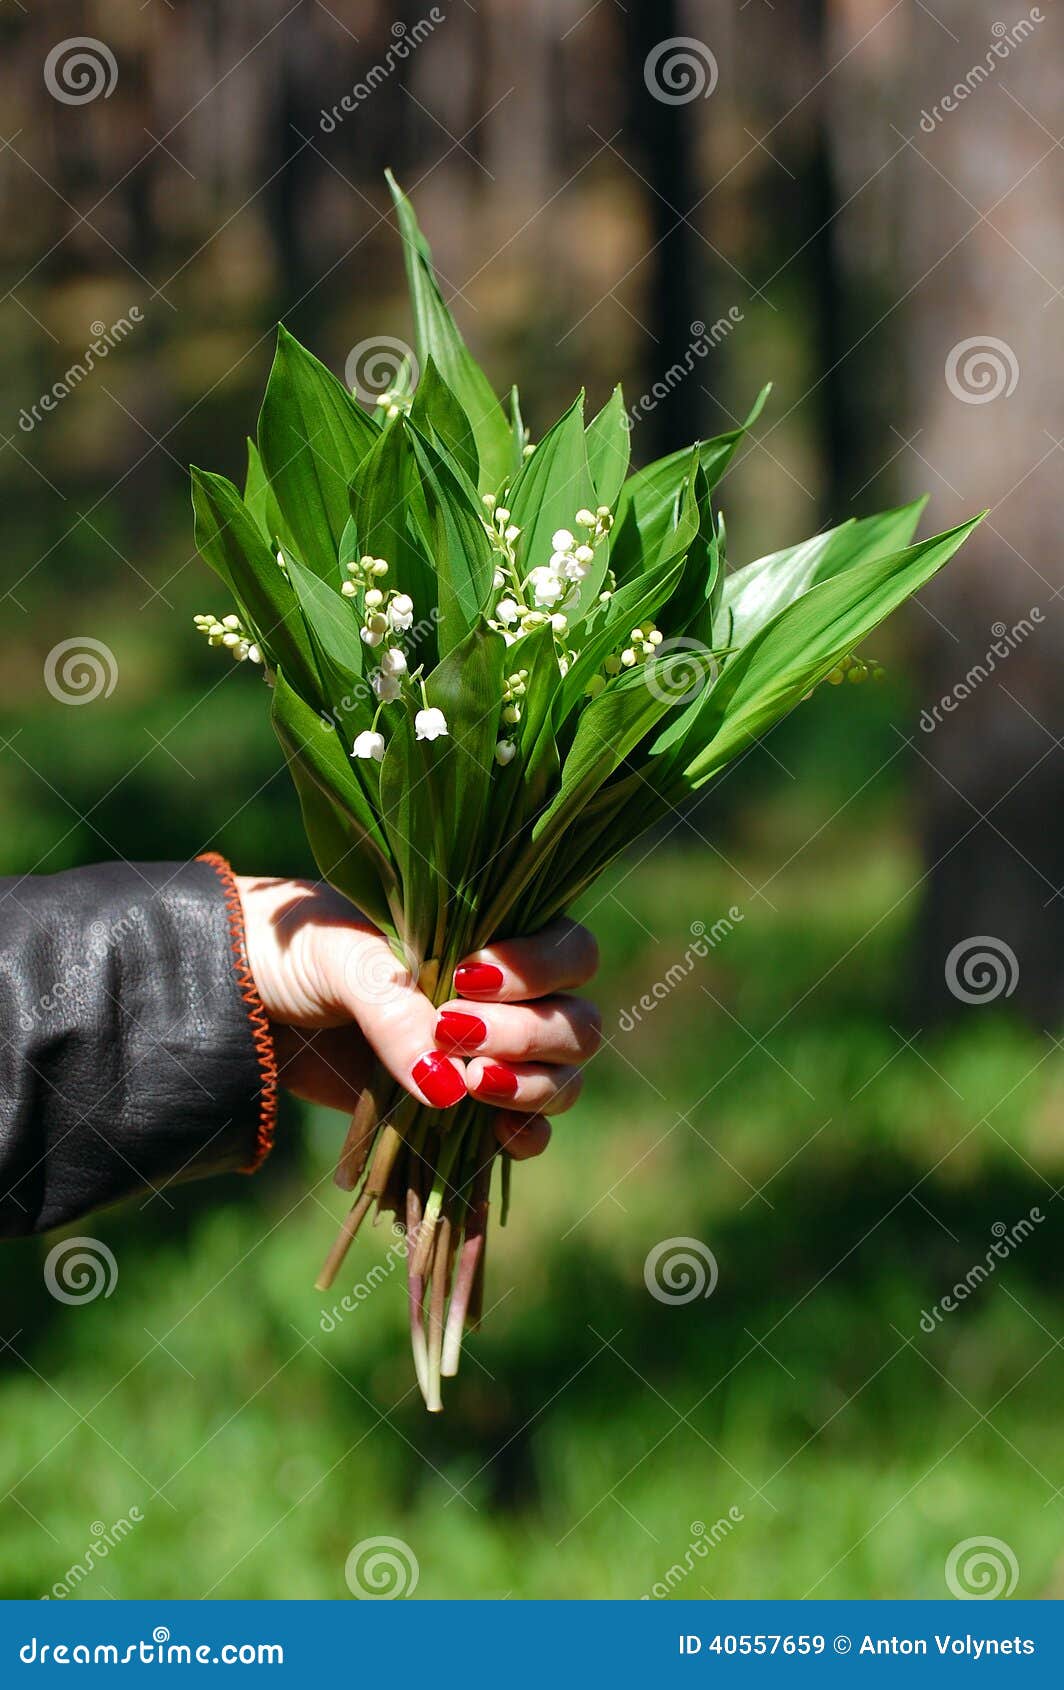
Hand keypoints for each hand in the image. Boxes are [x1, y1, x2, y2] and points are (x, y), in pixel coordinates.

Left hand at [236, 877, 600, 1158]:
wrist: (238, 1003)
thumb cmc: (293, 950)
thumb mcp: (339, 957)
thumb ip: (393, 1008)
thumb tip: (446, 1087)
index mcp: (493, 931)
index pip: (570, 952)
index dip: (541, 970)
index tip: (467, 977)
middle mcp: (507, 994)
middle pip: (576, 1022)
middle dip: (528, 1035)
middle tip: (456, 1033)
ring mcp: (488, 1054)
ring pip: (562, 1077)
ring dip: (531, 1087)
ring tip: (468, 1084)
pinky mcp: (461, 1108)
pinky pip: (527, 1129)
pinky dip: (523, 1135)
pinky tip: (497, 1132)